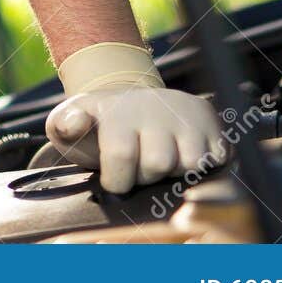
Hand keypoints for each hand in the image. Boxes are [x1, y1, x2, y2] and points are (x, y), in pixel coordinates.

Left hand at [47, 41, 227, 193]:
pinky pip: (217, 157)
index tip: (115, 180)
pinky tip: (183, 158)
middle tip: (140, 167)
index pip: (122, 157)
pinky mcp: (211, 122)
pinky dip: (203, 167)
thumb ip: (64, 125)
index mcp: (120, 112)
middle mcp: (155, 109)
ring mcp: (185, 115)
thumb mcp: (70, 121)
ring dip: (176, 173)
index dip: (118, 180)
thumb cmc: (99, 124)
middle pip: (158, 163)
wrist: (129, 101)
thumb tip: (74, 123)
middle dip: (147, 176)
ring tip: (161, 162)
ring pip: (191, 163)